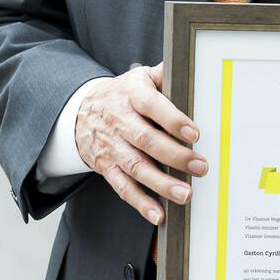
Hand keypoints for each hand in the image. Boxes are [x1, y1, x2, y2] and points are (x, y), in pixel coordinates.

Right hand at [74, 62, 207, 223]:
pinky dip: (141, 203)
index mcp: (132, 95)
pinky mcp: (105, 167)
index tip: (194, 133)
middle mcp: (120, 121)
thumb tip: (191, 66)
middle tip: (200, 167)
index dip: (173, 120)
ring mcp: (111, 146)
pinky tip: (159, 214)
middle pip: (146, 140)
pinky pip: (123, 187)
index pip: (153, 106)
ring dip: (161, 184)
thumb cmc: (122, 95)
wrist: (80, 111)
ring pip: (136, 167)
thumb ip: (164, 75)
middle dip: (175, 156)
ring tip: (185, 195)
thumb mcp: (139, 77)